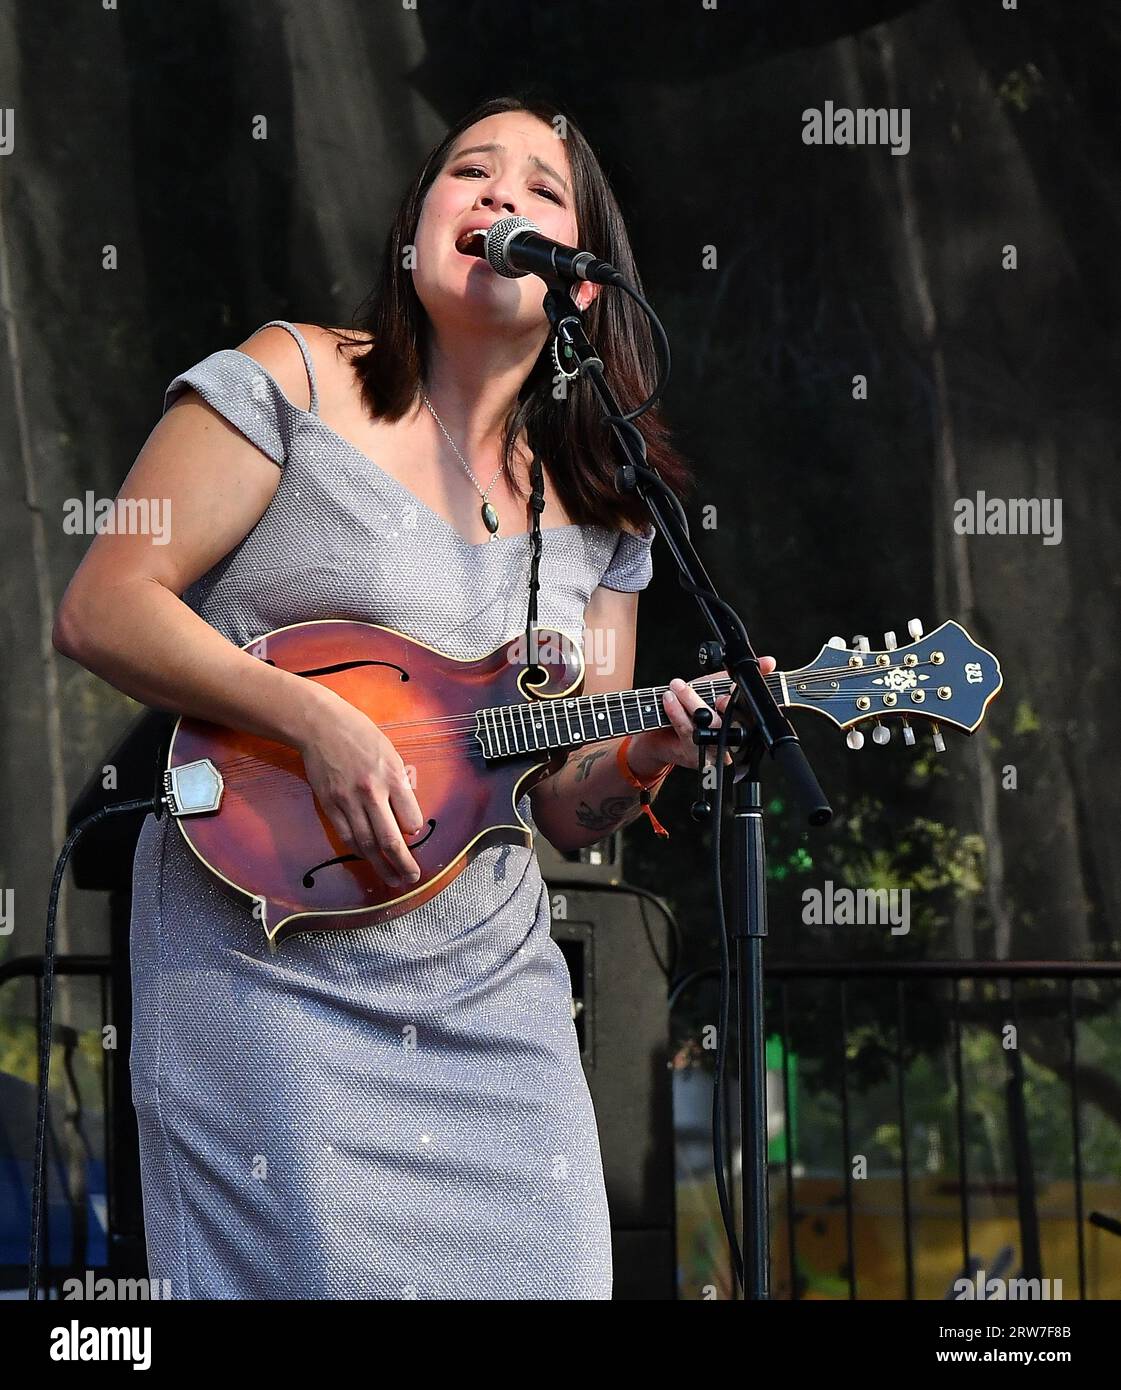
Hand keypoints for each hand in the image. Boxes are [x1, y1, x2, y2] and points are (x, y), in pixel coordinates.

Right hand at [297, 687, 426, 887]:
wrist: (320, 726)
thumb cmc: (359, 735)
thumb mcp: (390, 752)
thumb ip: (400, 782)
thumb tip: (408, 810)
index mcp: (392, 776)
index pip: (411, 818)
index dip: (414, 830)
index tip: (413, 833)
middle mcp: (371, 792)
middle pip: (390, 840)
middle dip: (403, 864)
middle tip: (412, 878)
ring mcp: (348, 801)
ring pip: (367, 844)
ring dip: (381, 866)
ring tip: (392, 880)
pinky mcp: (330, 805)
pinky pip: (346, 836)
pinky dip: (358, 851)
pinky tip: (367, 859)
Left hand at [626, 660, 777, 778]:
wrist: (661, 736)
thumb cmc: (690, 709)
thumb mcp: (714, 687)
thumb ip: (736, 675)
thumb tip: (770, 661)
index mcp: (739, 722)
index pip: (745, 710)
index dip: (737, 700)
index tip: (724, 692)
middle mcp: (728, 740)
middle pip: (721, 721)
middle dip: (703, 702)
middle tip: (684, 685)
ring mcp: (712, 750)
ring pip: (703, 726)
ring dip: (687, 702)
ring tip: (675, 687)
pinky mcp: (693, 756)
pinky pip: (686, 731)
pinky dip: (676, 713)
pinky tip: (668, 700)